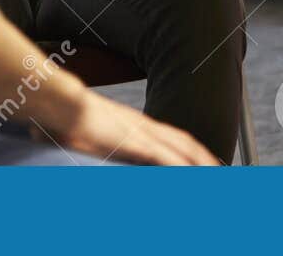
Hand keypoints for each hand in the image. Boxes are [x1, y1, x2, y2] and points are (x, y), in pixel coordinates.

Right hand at [46, 88, 218, 165]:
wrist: (61, 104)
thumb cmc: (66, 119)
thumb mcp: (86, 136)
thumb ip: (94, 146)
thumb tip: (84, 152)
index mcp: (135, 124)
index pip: (173, 138)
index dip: (191, 151)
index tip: (204, 164)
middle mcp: (144, 126)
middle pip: (184, 142)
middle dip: (205, 159)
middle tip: (221, 173)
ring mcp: (141, 133)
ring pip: (182, 149)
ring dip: (201, 163)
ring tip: (217, 177)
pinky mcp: (135, 142)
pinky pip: (166, 158)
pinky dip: (183, 169)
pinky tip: (193, 178)